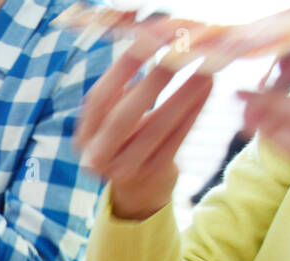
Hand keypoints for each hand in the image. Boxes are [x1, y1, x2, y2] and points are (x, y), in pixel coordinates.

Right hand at [77, 42, 213, 220]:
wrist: (136, 191)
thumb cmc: (126, 141)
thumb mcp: (112, 120)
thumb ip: (121, 94)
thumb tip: (147, 49)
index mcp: (85, 136)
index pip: (98, 99)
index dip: (120, 70)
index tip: (145, 40)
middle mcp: (98, 156)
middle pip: (124, 117)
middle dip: (153, 83)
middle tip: (178, 55)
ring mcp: (125, 170)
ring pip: (157, 129)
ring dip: (183, 96)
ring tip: (204, 70)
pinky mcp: (152, 175)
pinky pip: (176, 140)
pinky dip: (192, 113)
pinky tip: (205, 91)